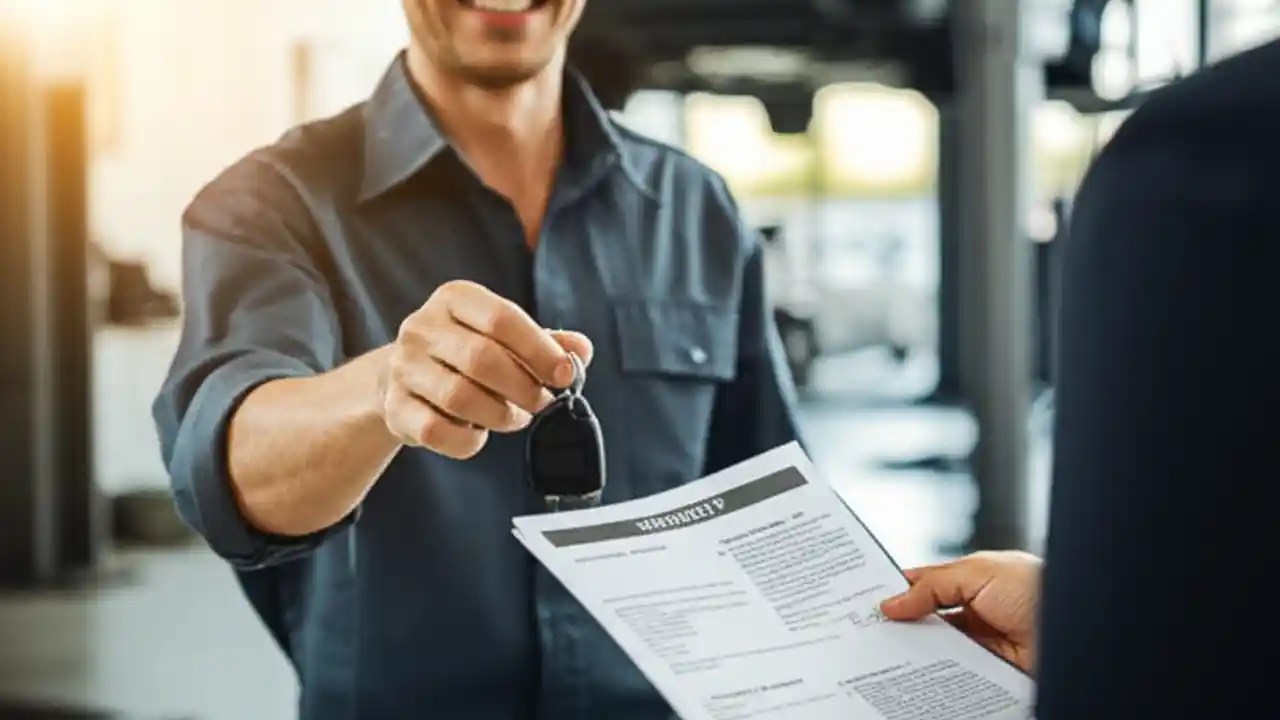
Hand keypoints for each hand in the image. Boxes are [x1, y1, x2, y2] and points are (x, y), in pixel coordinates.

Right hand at [381, 280, 592, 458]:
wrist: (402, 377)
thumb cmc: (465, 354)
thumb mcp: (503, 337)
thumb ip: (546, 342)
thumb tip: (581, 350)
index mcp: (455, 299)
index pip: (503, 318)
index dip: (540, 349)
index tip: (566, 374)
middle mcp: (421, 327)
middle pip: (482, 359)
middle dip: (523, 387)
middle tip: (541, 402)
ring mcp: (403, 367)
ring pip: (459, 397)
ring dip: (499, 415)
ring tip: (514, 417)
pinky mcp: (394, 407)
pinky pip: (437, 431)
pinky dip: (468, 441)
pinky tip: (479, 434)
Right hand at [879, 551, 1041, 674]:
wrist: (1081, 629)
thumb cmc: (1038, 587)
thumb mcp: (978, 573)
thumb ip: (932, 585)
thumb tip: (892, 602)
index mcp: (972, 580)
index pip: (924, 585)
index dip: (896, 592)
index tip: (865, 600)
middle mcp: (975, 610)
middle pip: (927, 620)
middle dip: (901, 624)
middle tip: (869, 629)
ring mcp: (981, 642)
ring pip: (937, 648)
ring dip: (916, 650)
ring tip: (885, 652)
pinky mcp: (987, 669)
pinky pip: (955, 671)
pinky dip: (936, 672)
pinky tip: (916, 671)